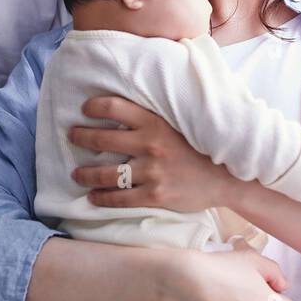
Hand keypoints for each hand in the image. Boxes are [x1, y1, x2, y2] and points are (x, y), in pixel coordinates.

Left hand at [69, 95, 240, 212]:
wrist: (227, 178)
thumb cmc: (202, 147)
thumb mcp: (182, 122)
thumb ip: (157, 115)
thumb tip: (134, 101)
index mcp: (156, 122)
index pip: (114, 107)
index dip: (94, 107)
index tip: (85, 109)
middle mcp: (150, 145)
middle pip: (102, 139)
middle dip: (81, 137)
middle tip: (72, 136)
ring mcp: (152, 172)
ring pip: (106, 173)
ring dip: (85, 173)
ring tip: (76, 174)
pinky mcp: (155, 195)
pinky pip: (120, 198)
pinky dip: (101, 197)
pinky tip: (93, 197)